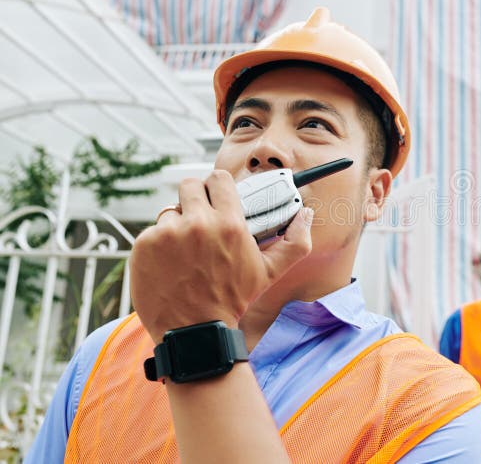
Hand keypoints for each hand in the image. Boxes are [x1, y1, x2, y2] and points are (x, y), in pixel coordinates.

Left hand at [130, 170, 312, 341]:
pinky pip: (151, 232)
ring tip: (185, 250)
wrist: (195, 332)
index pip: (218, 179)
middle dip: (195, 198)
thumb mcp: (270, 272)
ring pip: (169, 211)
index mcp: (229, 224)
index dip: (218, 186)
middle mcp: (197, 224)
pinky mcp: (143, 246)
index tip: (217, 197)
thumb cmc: (234, 301)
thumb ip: (295, 241)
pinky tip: (170, 263)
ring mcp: (166, 234)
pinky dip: (158, 244)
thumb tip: (306, 214)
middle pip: (189, 185)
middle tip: (199, 217)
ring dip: (176, 224)